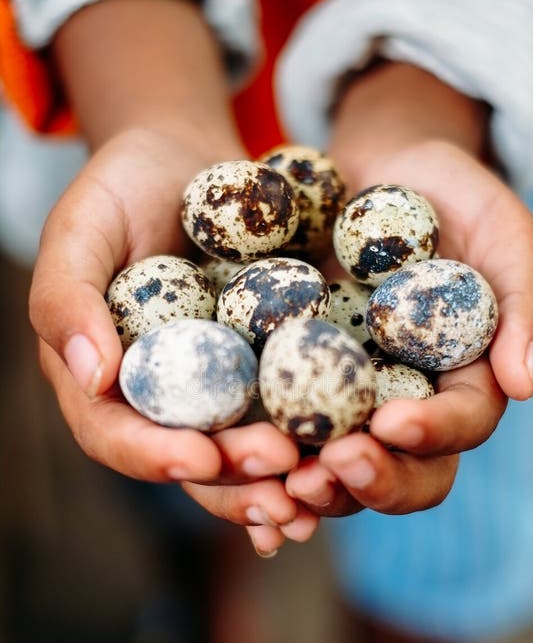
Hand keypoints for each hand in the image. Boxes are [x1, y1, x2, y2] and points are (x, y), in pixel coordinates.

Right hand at [29, 127, 320, 551]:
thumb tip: (94, 376)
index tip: (198, 457)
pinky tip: (354, 444)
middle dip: (233, 476)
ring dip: (282, 477)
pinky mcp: (267, 368)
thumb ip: (67, 297)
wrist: (187, 160)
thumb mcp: (82, 226)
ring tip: (322, 483)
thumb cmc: (122, 187)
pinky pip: (292, 409)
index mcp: (102, 380)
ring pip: (245, 451)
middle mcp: (162, 399)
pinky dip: (318, 434)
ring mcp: (218, 389)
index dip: (153, 456)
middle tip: (281, 469)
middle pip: (189, 459)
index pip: (114, 436)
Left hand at [284, 65, 532, 520]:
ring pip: (339, 469)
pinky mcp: (298, 384)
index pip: (462, 425)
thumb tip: (524, 386)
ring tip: (274, 477)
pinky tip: (232, 455)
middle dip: (369, 481)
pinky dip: (261, 452)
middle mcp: (410, 404)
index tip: (392, 423)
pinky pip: (282, 430)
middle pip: (404, 472)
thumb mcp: (503, 228)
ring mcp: (351, 401)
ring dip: (311, 486)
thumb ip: (524, 301)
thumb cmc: (451, 193)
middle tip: (326, 470)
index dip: (431, 433)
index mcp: (467, 381)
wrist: (375, 169)